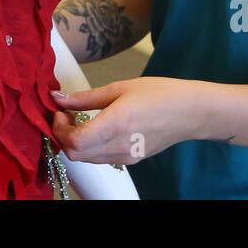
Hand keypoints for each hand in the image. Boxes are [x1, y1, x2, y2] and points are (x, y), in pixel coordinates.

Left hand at [50, 77, 204, 165]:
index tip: (59, 111)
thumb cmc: (159, 93)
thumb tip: (56, 97)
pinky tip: (95, 127)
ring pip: (86, 158)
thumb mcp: (120, 87)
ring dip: (75, 141)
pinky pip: (100, 158)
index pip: (74, 141)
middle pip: (75, 154)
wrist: (191, 112)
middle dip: (62, 135)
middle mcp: (119, 147)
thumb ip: (85, 97)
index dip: (59, 128)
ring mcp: (126, 157)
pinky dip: (89, 146)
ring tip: (79, 118)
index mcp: (116, 125)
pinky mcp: (131, 160)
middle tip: (65, 113)